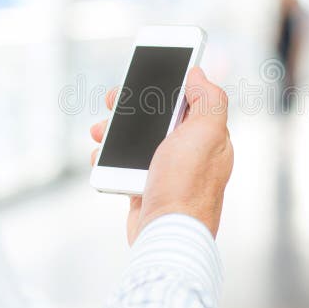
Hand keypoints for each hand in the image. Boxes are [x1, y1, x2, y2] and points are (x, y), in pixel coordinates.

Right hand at [90, 67, 233, 243]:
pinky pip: (125, 165)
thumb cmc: (187, 186)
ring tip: (99, 130)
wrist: (166, 236)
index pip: (189, 99)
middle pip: (159, 117)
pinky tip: (99, 155)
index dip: (168, 83)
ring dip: (115, 130)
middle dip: (134, 106)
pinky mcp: (146, 189)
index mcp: (208, 136)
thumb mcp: (206, 132)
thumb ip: (209, 99)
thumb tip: (198, 73)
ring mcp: (166, 172)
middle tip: (114, 99)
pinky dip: (110, 157)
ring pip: (138, 140)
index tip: (146, 71)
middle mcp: (190, 153)